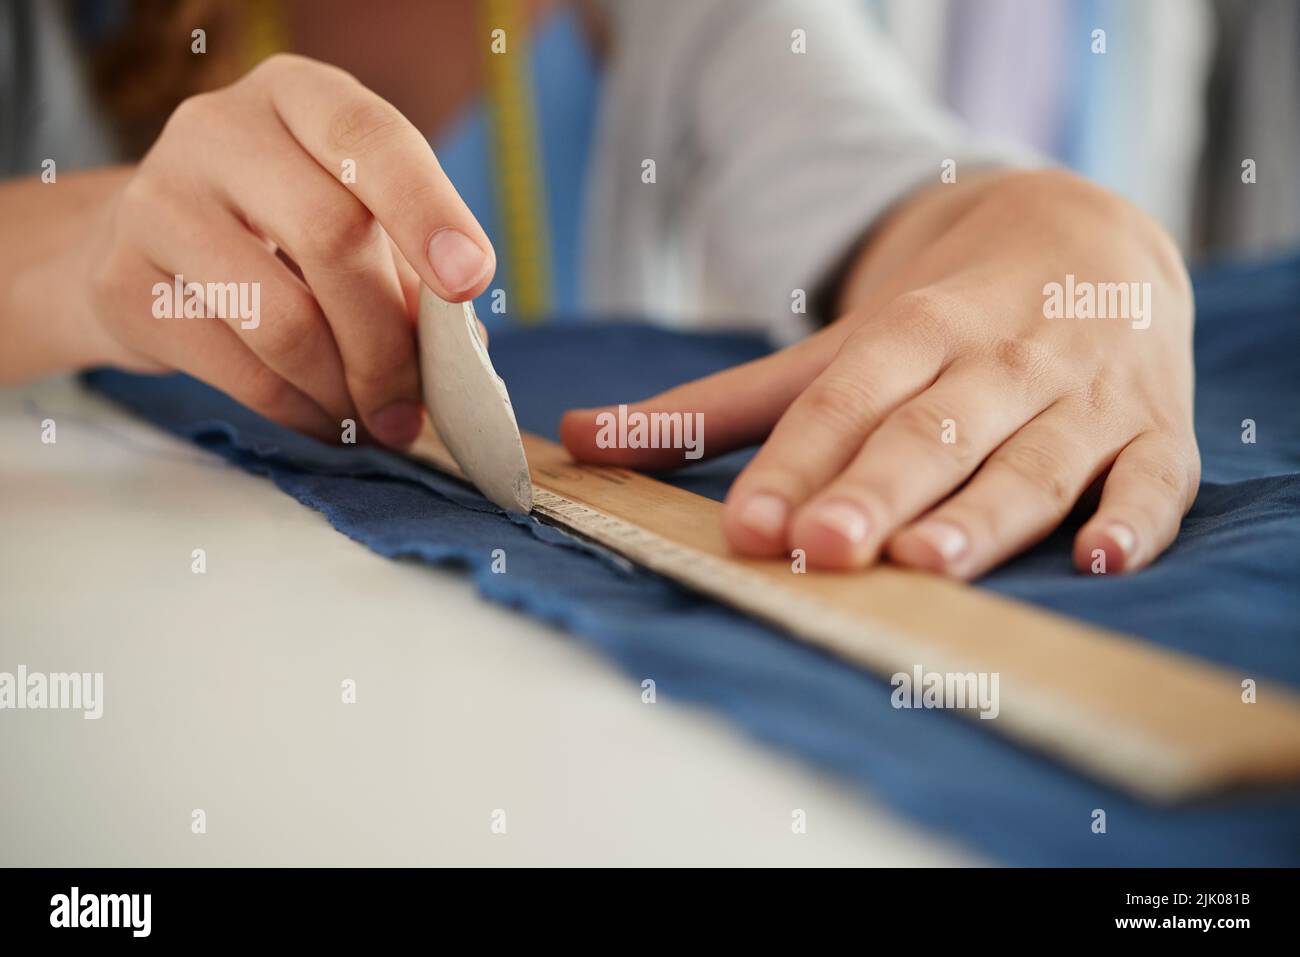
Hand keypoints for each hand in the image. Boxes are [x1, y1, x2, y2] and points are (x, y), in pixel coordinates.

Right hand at [73, 54, 493, 445]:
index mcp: (296, 95)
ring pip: (284, 321)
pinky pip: (242, 373)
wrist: (144, 243)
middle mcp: (217, 130)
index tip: (471, 280)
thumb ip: (410, 264)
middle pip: (330, 238)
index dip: (427, 211)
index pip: (367, 139)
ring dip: (346, 391)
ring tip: (375, 419)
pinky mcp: (125, 284)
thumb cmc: (283, 226)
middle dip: (388, 341)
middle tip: (411, 404)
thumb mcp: (353, 214)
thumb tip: (458, 351)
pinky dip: (303, 413)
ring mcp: (159, 203)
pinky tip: (327, 421)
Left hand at [561, 171, 1199, 577]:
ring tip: (930, 563)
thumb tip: (575, 440)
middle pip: (932, 428)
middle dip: (876, 489)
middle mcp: (997, 357)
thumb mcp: (833, 349)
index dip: (796, 462)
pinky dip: (1134, 516)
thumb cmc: (941, 320)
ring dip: (984, 510)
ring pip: (1033, 455)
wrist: (1088, 235)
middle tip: (822, 548)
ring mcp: (1082, 392)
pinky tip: (1097, 559)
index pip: (845, 398)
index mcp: (913, 331)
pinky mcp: (1153, 428)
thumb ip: (714, 407)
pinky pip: (1156, 476)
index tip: (748, 527)